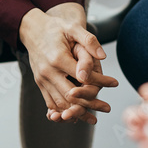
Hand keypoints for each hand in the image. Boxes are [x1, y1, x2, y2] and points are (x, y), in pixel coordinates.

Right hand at [19, 5, 117, 124]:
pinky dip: (63, 112)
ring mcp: (42, 80)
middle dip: (90, 104)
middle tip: (107, 108)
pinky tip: (75, 117)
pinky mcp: (40, 84)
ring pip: (61, 103)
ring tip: (94, 118)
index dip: (100, 81)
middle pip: (71, 95)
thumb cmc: (56, 28)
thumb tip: (103, 56)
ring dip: (77, 112)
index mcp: (58, 59)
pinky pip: (51, 103)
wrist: (33, 30)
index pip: (82, 76)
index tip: (114, 83)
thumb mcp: (73, 28)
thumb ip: (89, 41)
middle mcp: (48, 72)